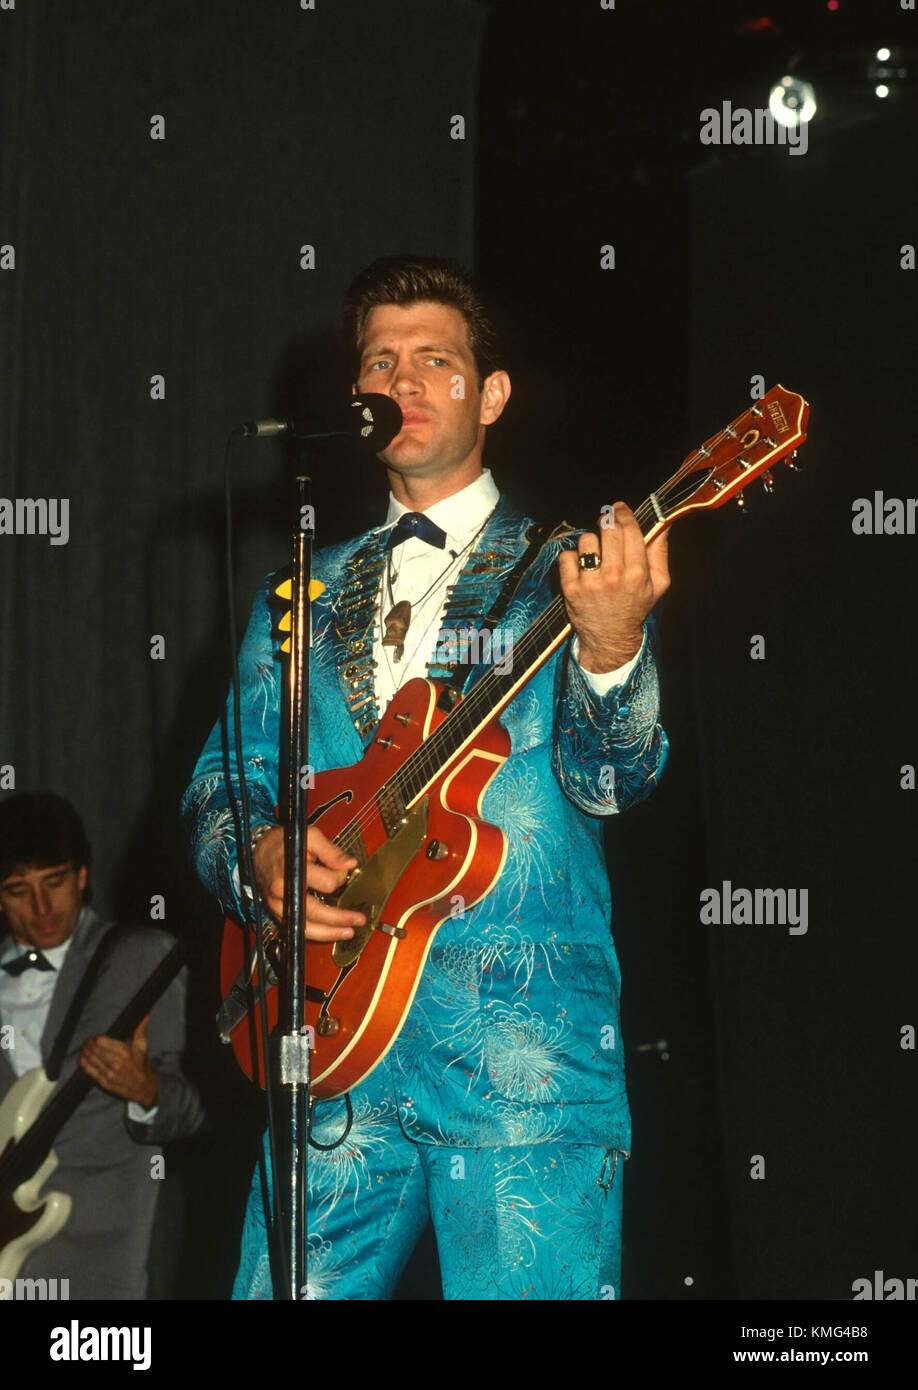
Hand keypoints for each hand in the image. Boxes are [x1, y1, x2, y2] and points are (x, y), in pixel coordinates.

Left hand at [80, 1014, 158, 1108]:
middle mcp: (116, 1063)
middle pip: (94, 1050)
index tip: (97, 1037)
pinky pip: (89, 1071)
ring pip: (90, 1059)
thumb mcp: (142, 1046)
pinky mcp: (104, 1082)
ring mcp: (109, 1074)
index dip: (97, 1038)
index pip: (101, 1041)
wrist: (142, 1087)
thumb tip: (145, 1014)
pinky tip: (83, 1058)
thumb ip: (140, 1029)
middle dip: (88, 1043)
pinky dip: (84, 1063)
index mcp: (124, 1052)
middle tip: (88, 1041)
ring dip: (84, 1052)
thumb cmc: (141, 1064)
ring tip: (85, 1048)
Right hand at [252, 824, 364, 942]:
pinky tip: (330, 933)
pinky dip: (315, 933)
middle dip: (340, 918)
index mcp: (292, 871)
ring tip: (348, 932)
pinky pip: (298, 929)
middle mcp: (283, 892)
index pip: (326, 883)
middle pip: (315, 912)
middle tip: (359, 919)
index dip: (340, 877)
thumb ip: (331, 851)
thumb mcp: (309, 836)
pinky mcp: (277, 913)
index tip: (342, 871)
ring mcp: (278, 905)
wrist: (258, 851)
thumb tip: (350, 864)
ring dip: (329, 933)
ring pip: (305, 928)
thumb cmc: (284, 843)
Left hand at [558, 502, 669, 671]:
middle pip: (607, 529)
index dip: (623, 513)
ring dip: (590, 542)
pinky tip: (581, 569)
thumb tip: (664, 522)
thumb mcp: (659, 583)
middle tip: (606, 523)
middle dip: (606, 521)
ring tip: (595, 555)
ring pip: (585, 540)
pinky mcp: (570, 589)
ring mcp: (590, 583)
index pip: (629, 529)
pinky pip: (566, 556)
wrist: (611, 638)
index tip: (620, 508)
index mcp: (637, 573)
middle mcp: (613, 576)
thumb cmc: (636, 606)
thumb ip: (660, 551)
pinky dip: (572, 558)